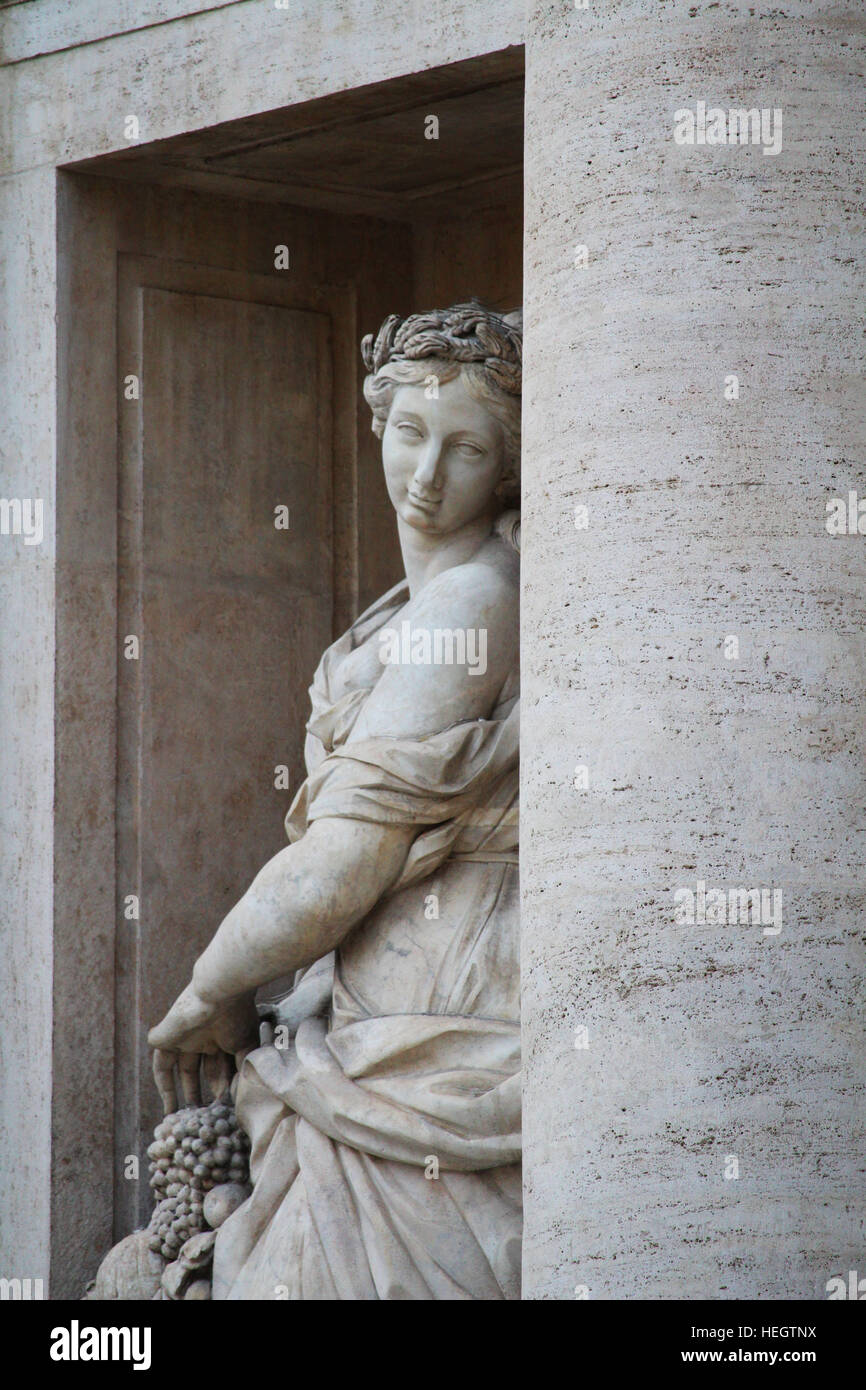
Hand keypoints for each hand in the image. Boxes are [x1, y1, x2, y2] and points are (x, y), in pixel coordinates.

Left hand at [148, 982, 258, 1114]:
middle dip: (200, 1093)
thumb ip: (242, 1068)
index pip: (219, 1067)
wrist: (219, 992)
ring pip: (179, 1070)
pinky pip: (161, 1067)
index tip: (222, 1110)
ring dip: (180, 1094)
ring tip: (181, 1118)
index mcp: (221, 1036)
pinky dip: (163, 1086)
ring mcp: (183, 1038)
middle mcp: (201, 1037)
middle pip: (198, 1070)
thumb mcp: (246, 1047)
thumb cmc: (237, 1015)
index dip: (221, 1088)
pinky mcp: (166, 1038)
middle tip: (201, 1118)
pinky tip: (167, 1106)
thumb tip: (239, 1094)